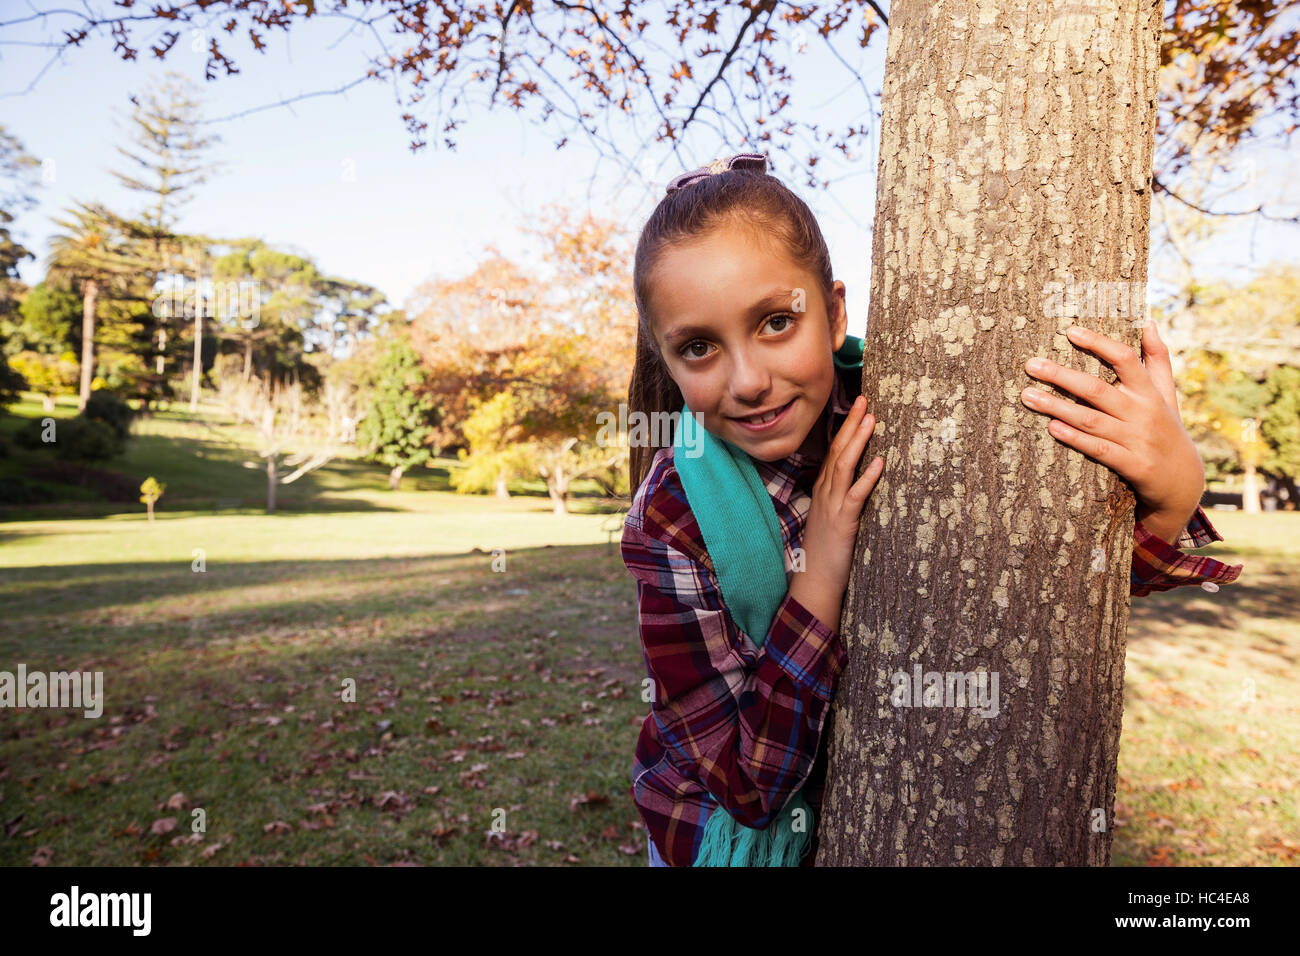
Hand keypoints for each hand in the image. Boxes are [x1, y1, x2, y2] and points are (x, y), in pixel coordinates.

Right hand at [790, 394, 884, 626]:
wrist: (814, 581)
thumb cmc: (825, 553)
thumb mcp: (831, 519)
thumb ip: (841, 499)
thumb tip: (858, 483)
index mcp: (822, 491)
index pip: (833, 452)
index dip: (845, 429)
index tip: (858, 408)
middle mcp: (824, 493)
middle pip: (838, 451)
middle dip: (852, 424)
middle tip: (866, 400)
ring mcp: (832, 506)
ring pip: (844, 465)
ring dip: (858, 441)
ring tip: (872, 419)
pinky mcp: (842, 522)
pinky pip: (855, 494)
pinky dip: (867, 476)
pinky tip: (879, 461)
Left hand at [1020, 321, 1203, 544]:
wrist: (1183, 482)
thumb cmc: (1167, 430)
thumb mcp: (1167, 394)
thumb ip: (1157, 359)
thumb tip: (1148, 322)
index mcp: (1150, 392)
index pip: (1125, 359)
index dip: (1099, 343)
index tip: (1070, 331)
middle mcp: (1143, 413)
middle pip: (1097, 389)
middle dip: (1061, 375)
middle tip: (1030, 365)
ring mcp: (1136, 440)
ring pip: (1090, 419)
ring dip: (1057, 407)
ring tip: (1027, 396)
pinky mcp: (1132, 465)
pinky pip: (1098, 449)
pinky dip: (1075, 438)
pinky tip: (1052, 427)